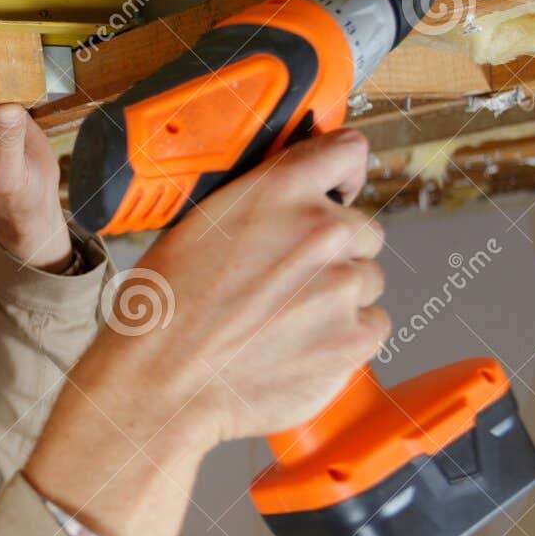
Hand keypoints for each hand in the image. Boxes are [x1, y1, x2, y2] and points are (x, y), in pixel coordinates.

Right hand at [24, 129, 387, 535]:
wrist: (162, 383)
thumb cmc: (164, 312)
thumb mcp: (197, 226)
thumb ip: (257, 206)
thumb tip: (286, 206)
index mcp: (280, 191)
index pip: (348, 152)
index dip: (344, 176)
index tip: (341, 190)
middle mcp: (322, 231)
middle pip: (362, 231)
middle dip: (333, 254)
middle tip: (288, 285)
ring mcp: (343, 287)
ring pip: (366, 283)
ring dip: (338, 299)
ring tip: (284, 324)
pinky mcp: (353, 340)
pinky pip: (372, 328)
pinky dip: (344, 340)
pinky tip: (299, 348)